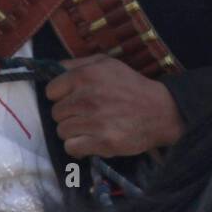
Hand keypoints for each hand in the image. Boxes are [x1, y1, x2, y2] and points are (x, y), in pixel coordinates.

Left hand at [44, 55, 185, 159]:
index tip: (73, 98)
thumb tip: (54, 70)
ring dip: (74, 131)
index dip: (61, 96)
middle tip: (86, 114)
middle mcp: (87, 98)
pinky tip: (91, 140)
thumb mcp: (107, 63)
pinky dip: (78, 147)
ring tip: (91, 127)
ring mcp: (94, 122)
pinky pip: (71, 148)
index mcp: (85, 76)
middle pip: (56, 113)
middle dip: (68, 114)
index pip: (51, 91)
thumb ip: (78, 63)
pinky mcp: (102, 142)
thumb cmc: (131, 85)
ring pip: (62, 131)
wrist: (160, 111)